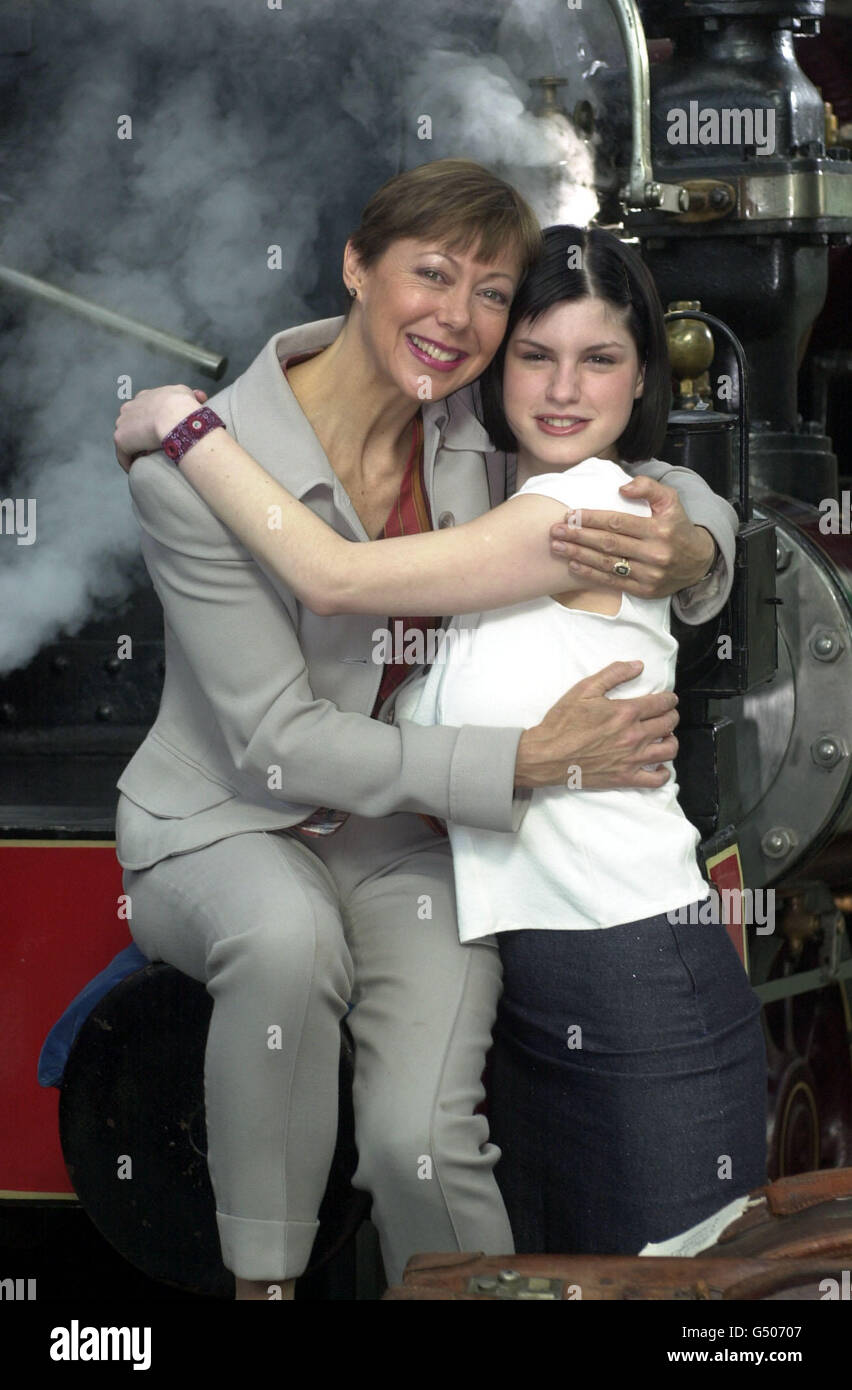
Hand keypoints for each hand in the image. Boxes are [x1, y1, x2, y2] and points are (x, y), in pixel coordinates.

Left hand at [114, 385, 207, 472]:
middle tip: (154, 448)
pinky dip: (129, 463)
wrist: (175, 416)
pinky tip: (137, 470)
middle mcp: (130, 407)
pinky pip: (123, 455)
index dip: (151, 422)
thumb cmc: (183, 406)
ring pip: (127, 439)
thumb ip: (190, 395)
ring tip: (148, 460)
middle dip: (141, 435)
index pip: (143, 410)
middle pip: (131, 424)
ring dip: (136, 449)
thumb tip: (199, 397)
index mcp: (145, 397)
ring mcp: (122, 423)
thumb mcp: (188, 394)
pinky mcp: (121, 439)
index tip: (160, 432)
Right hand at [514, 661, 678, 789]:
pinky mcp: (625, 778)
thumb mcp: (584, 689)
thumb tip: (638, 666)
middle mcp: (634, 735)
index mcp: (626, 712)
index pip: (662, 703)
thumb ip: (613, 674)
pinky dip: (663, 772)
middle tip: (666, 714)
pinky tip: (659, 765)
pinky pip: (656, 779)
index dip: (669, 699)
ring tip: (664, 736)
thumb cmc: (563, 722)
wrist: (547, 755)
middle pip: (669, 723)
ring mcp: (632, 759)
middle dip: (671, 716)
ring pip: (669, 749)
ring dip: (671, 740)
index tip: (668, 699)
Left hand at [549, 475, 715, 596]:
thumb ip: (648, 487)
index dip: (592, 519)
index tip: (571, 514)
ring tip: (557, 547)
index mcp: (659, 529)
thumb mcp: (670, 500)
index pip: (618, 522)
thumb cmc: (677, 526)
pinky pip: (612, 582)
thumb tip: (622, 488)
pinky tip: (573, 565)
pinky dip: (590, 574)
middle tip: (555, 531)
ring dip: (578, 555)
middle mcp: (654, 553)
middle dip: (578, 537)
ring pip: (607, 564)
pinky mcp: (644, 590)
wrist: (698, 562)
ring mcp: (649, 574)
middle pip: (608, 543)